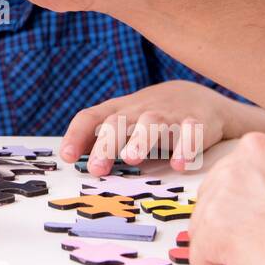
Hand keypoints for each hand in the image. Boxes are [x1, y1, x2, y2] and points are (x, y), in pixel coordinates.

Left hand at [62, 80, 264, 172]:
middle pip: (119, 122)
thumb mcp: (122, 122)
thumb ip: (97, 137)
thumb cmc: (149, 117)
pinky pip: (191, 133)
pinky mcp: (196, 123)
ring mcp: (169, 115)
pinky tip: (179, 165)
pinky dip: (186, 147)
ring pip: (153, 123)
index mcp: (118, 111)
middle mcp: (140, 111)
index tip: (67, 157)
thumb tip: (67, 157)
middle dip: (106, 143)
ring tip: (131, 158)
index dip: (77, 135)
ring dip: (141, 139)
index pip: (91, 117)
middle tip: (97, 168)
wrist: (197, 97)